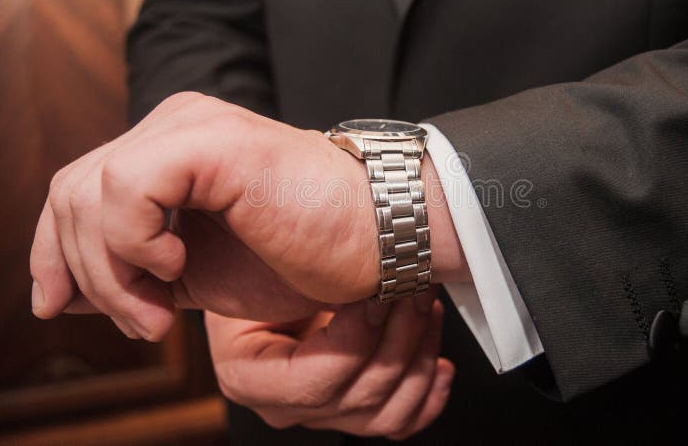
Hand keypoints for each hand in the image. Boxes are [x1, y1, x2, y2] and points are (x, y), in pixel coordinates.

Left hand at [30, 92, 466, 338]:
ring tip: (159, 313)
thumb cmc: (307, 255)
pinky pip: (127, 189)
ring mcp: (193, 126)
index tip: (59, 307)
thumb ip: (134, 272)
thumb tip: (64, 293)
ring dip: (111, 273)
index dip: (53, 252)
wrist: (382, 238)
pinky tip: (176, 265)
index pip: (77, 189)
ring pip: (89, 193)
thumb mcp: (200, 274)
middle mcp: (176, 125)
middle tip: (142, 323)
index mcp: (171, 150)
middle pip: (71, 191)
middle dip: (83, 273)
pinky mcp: (213, 141)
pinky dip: (135, 243)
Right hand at [206, 289, 454, 439]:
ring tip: (424, 304)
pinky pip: (398, 420)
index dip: (356, 340)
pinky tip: (440, 362)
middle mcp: (284, 404)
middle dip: (400, 335)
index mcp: (247, 375)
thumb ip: (298, 276)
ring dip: (419, 353)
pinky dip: (428, 393)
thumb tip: (350, 271)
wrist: (254, 275)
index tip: (377, 294)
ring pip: (386, 412)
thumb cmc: (253, 268)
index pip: (312, 382)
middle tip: (416, 283)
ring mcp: (321, 411)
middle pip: (359, 396)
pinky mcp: (351, 406)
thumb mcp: (263, 268)